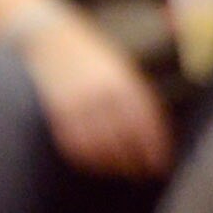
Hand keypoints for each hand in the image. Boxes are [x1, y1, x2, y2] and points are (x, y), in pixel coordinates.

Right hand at [22, 13, 173, 176]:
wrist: (51, 38)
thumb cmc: (92, 56)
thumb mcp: (121, 68)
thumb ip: (137, 95)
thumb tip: (156, 130)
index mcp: (124, 82)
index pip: (146, 123)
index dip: (155, 148)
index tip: (161, 164)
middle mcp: (103, 95)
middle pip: (125, 139)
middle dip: (136, 161)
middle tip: (142, 174)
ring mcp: (79, 105)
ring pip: (100, 147)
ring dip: (112, 164)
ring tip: (120, 171)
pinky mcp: (58, 113)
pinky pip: (75, 145)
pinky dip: (87, 159)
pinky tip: (95, 164)